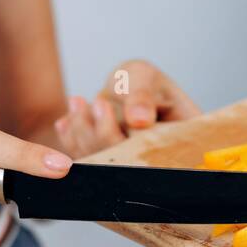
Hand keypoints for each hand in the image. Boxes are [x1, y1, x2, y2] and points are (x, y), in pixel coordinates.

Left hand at [53, 59, 199, 158]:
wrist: (121, 88)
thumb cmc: (138, 82)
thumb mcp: (144, 77)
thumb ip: (142, 94)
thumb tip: (140, 119)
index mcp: (179, 144)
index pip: (168, 159)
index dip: (148, 147)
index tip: (132, 119)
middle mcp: (154, 163)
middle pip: (132, 165)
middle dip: (109, 136)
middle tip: (100, 103)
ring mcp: (126, 168)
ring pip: (104, 165)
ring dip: (86, 134)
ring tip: (78, 103)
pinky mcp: (102, 168)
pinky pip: (85, 161)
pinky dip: (72, 141)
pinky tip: (67, 122)